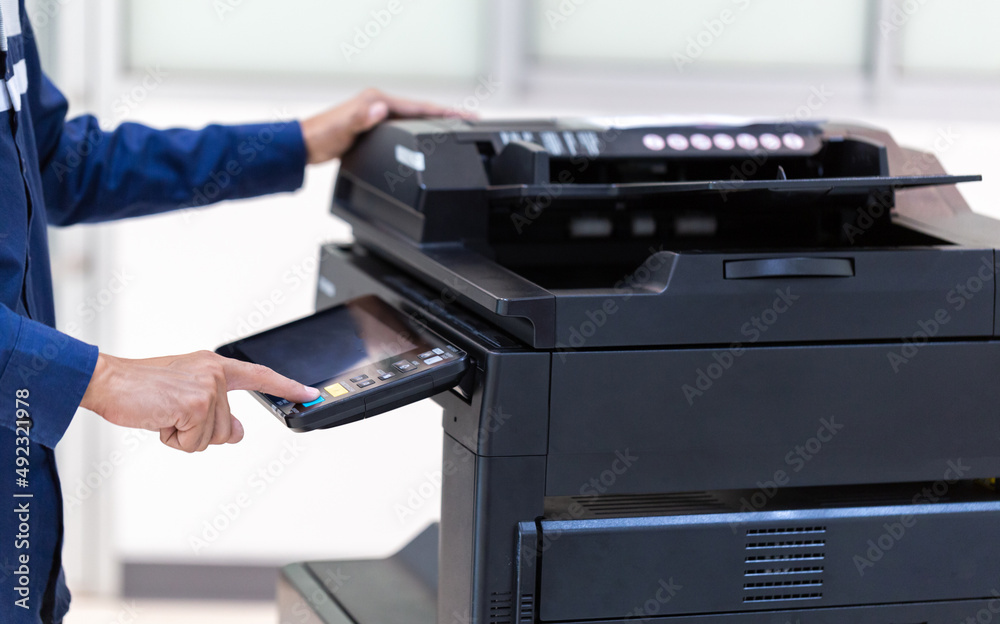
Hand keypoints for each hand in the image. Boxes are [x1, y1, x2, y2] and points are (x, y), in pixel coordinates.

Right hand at [80, 351, 319, 452]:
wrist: (108, 382)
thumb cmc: (140, 388)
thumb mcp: (184, 398)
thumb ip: (214, 412)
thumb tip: (238, 433)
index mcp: (214, 366)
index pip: (259, 376)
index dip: (286, 387)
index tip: (310, 394)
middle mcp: (215, 373)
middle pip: (227, 428)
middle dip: (197, 432)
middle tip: (170, 413)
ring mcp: (208, 388)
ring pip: (210, 438)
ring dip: (182, 435)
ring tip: (162, 413)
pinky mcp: (196, 404)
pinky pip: (194, 443)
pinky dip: (173, 440)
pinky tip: (160, 419)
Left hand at [299, 88, 469, 164]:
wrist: (304, 146)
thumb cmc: (321, 137)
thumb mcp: (343, 128)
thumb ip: (361, 117)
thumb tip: (380, 108)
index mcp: (377, 101)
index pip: (419, 107)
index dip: (444, 113)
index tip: (466, 116)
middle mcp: (379, 104)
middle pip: (421, 111)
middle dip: (447, 116)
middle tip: (471, 121)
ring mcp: (377, 114)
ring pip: (414, 119)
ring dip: (434, 123)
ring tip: (455, 129)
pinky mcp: (373, 126)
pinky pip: (404, 128)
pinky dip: (419, 131)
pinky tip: (425, 139)